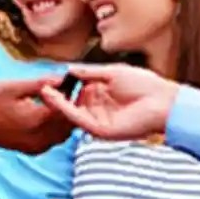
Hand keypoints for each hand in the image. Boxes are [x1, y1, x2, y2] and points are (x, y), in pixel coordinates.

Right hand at [0, 77, 73, 153]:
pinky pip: (54, 139)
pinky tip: (52, 113)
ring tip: (63, 100)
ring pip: (64, 133)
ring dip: (66, 118)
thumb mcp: (14, 87)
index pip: (68, 110)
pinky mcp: (33, 150)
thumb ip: (40, 84)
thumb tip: (62, 78)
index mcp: (37, 121)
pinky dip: (58, 127)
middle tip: (74, 91)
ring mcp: (37, 146)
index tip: (78, 85)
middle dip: (73, 108)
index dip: (76, 97)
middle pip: (69, 124)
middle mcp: (40, 138)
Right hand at [39, 64, 177, 139]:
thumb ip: (89, 72)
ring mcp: (97, 119)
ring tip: (39, 90)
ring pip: (70, 111)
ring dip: (54, 102)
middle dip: (54, 95)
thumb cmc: (144, 85)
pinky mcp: (100, 130)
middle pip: (69, 101)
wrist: (163, 102)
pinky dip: (63, 108)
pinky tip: (52, 97)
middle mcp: (96, 108)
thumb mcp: (112, 73)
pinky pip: (77, 118)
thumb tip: (69, 68)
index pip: (75, 89)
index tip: (47, 75)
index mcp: (100, 94)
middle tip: (37, 85)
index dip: (61, 83)